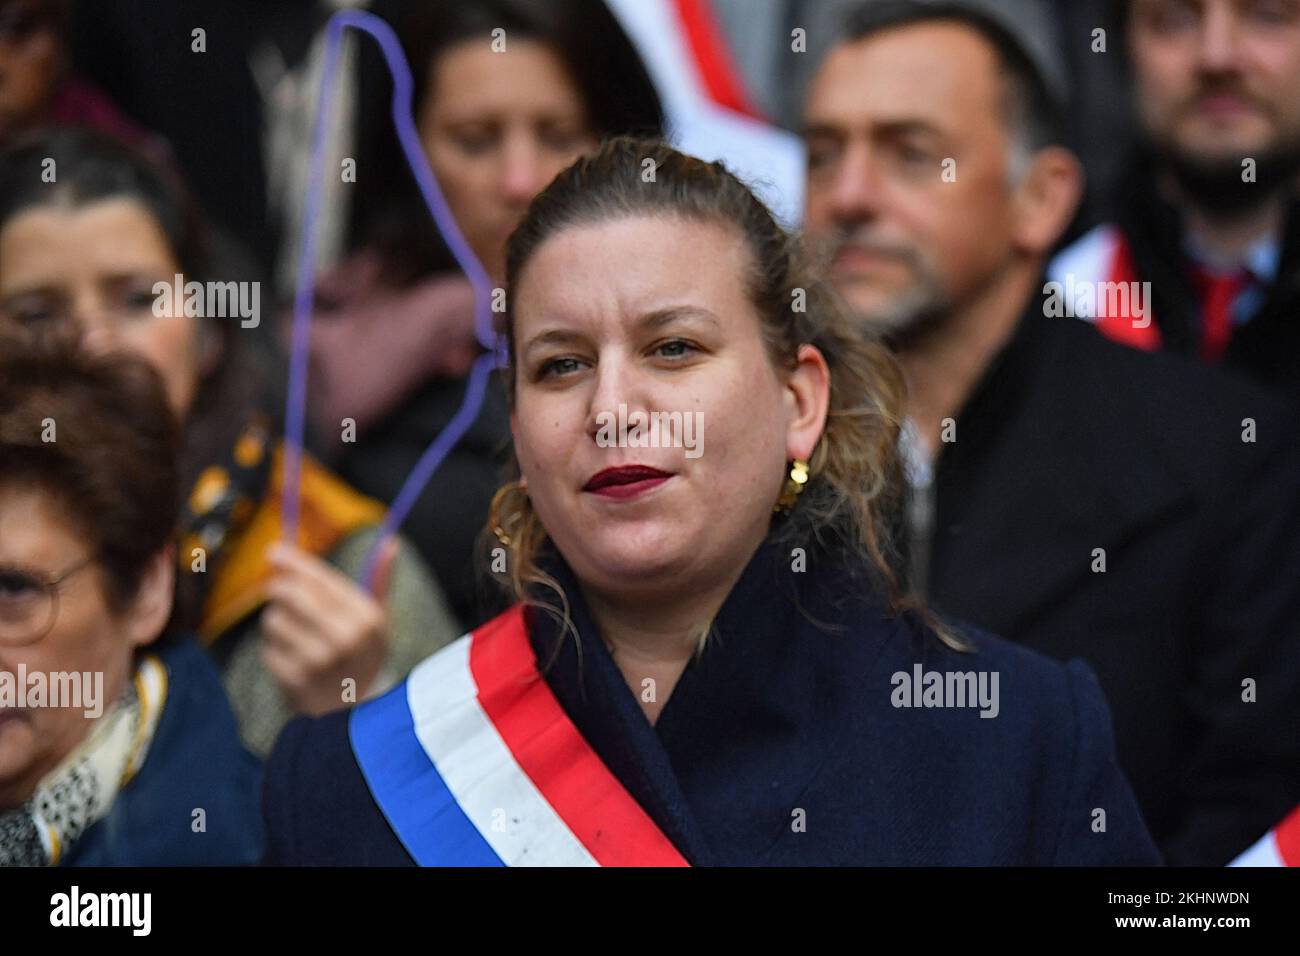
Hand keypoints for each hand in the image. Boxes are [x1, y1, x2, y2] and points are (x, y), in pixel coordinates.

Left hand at [261, 536, 398, 715]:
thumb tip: (391, 543)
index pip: (322, 579)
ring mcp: (321, 661)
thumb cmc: (362, 655)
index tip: (274, 551)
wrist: (355, 714)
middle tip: (278, 591)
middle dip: (279, 589)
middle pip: (290, 594)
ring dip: (278, 624)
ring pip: (274, 620)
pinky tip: (294, 661)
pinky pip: (269, 650)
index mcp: (368, 617)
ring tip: (297, 636)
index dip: (295, 562)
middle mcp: (346, 637)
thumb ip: (380, 580)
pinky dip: (276, 652)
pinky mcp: (297, 680)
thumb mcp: (378, 620)